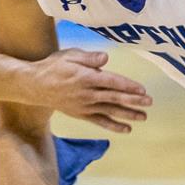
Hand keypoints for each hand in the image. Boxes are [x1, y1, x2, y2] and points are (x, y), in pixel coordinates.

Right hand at [31, 48, 151, 132]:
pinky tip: (127, 129)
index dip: (128, 86)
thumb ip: (88, 58)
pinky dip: (113, 126)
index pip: (111, 82)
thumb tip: (106, 58)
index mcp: (85, 78)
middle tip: (149, 103)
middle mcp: (87, 94)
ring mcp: (84, 106)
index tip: (142, 90)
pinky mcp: (81, 114)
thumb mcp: (69, 55)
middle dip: (133, 101)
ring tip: (143, 117)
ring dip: (127, 114)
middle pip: (114, 98)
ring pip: (110, 111)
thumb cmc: (53, 67)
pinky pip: (100, 122)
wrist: (34, 86)